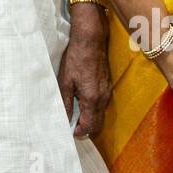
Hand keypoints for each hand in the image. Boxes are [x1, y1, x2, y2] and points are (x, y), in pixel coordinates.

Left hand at [58, 7, 110, 136]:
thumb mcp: (65, 82)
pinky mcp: (107, 85)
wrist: (90, 41)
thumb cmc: (75, 59)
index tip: (70, 130)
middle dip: (85, 127)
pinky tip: (81, 101)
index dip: (79, 131)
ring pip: (100, 114)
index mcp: (92, 99)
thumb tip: (65, 119)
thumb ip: (66, 102)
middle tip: (72, 125)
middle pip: (97, 123)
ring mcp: (107, 92)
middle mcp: (103, 98)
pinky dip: (93, 109)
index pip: (90, 126)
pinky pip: (102, 104)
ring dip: (89, 118)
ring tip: (74, 113)